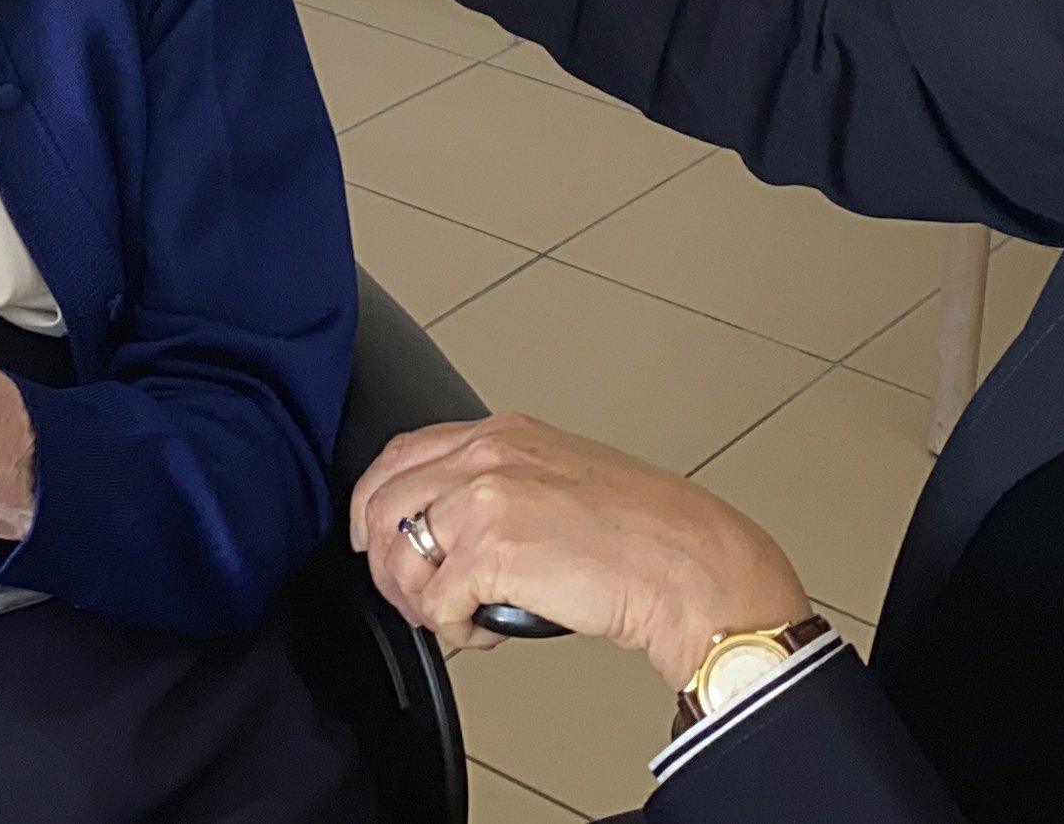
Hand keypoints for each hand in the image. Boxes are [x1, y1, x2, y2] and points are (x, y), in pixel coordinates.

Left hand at [351, 414, 811, 686]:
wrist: (687, 565)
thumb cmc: (645, 532)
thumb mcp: (562, 474)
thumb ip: (504, 482)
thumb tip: (453, 525)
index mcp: (503, 433)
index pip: (401, 455)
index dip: (375, 505)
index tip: (377, 539)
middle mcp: (487, 455)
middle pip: (381, 505)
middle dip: (388, 563)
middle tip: (417, 597)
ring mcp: (484, 498)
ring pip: (399, 559)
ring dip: (421, 602)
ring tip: (462, 617)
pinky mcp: (490, 552)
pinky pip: (434, 605)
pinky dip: (455, 631)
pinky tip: (488, 628)